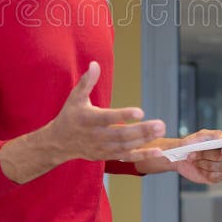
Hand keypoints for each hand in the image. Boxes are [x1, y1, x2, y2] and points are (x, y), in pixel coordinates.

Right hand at [45, 61, 165, 163]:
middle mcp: (96, 136)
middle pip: (121, 134)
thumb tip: (94, 64)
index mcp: (88, 119)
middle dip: (142, 130)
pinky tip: (158, 151)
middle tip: (160, 125)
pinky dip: (142, 155)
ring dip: (145, 140)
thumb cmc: (70, 115)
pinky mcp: (106, 156)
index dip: (123, 116)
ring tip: (161, 131)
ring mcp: (102, 148)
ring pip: (125, 146)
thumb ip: (86, 82)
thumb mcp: (75, 97)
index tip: (140, 112)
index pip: (107, 118)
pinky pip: (126, 157)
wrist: (59, 142)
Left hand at [175, 129, 221, 183]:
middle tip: (193, 153)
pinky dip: (203, 172)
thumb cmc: (191, 144)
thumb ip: (214, 134)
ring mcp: (221, 167)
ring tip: (193, 159)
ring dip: (203, 163)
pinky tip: (198, 168)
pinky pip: (215, 177)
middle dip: (206, 154)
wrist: (180, 156)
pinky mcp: (216, 177)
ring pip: (219, 167)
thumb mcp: (200, 135)